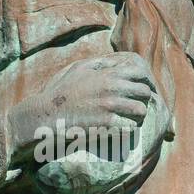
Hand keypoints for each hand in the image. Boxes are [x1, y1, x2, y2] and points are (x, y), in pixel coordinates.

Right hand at [6, 52, 158, 161]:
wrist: (45, 115)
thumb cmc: (59, 92)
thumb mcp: (77, 68)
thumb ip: (99, 63)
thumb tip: (116, 61)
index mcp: (106, 73)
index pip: (140, 71)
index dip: (147, 81)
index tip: (146, 90)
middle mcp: (111, 87)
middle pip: (144, 92)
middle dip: (143, 101)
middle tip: (137, 109)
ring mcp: (110, 106)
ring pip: (141, 111)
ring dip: (138, 117)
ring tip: (130, 121)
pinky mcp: (107, 125)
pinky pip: (131, 128)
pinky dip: (128, 131)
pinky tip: (120, 131)